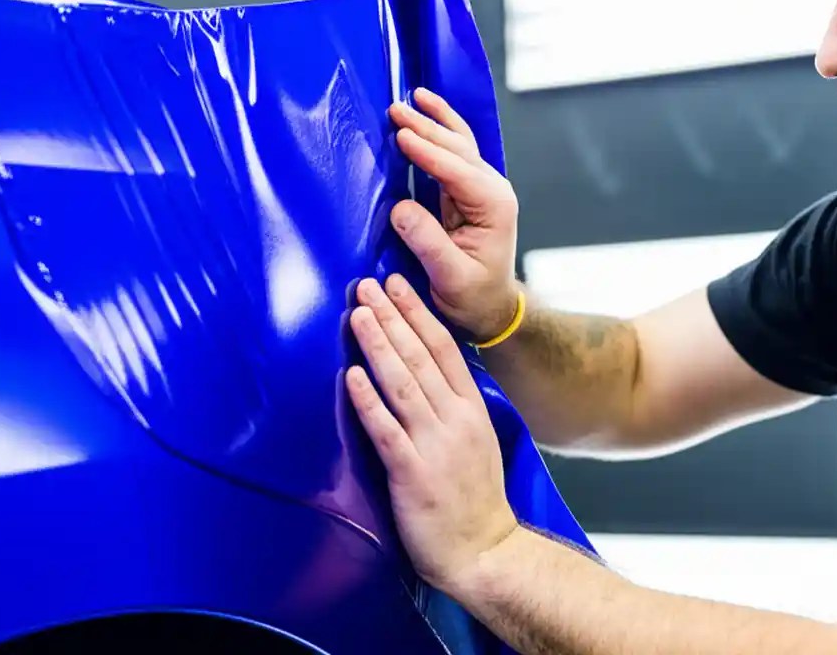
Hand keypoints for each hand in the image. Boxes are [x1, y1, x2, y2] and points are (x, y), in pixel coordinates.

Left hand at [346, 274, 520, 592]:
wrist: (485, 552)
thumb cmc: (474, 499)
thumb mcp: (475, 440)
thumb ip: (453, 406)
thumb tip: (428, 371)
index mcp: (472, 409)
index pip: (443, 348)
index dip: (417, 312)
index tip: (396, 284)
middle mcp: (456, 420)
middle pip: (419, 357)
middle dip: (391, 316)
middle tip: (366, 285)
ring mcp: (435, 446)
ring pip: (402, 384)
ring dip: (378, 345)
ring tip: (356, 314)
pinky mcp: (413, 473)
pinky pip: (386, 429)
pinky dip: (368, 400)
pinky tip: (351, 375)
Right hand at [388, 89, 520, 342]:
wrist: (490, 306)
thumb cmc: (473, 296)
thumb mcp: (450, 277)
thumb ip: (428, 242)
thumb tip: (401, 208)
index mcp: (493, 206)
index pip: (457, 171)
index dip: (428, 151)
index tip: (402, 135)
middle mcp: (492, 190)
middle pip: (458, 148)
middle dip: (427, 126)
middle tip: (395, 109)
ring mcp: (481, 187)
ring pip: (458, 142)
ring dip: (433, 120)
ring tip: (410, 98)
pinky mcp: (466, 189)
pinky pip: (452, 151)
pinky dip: (438, 130)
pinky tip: (425, 112)